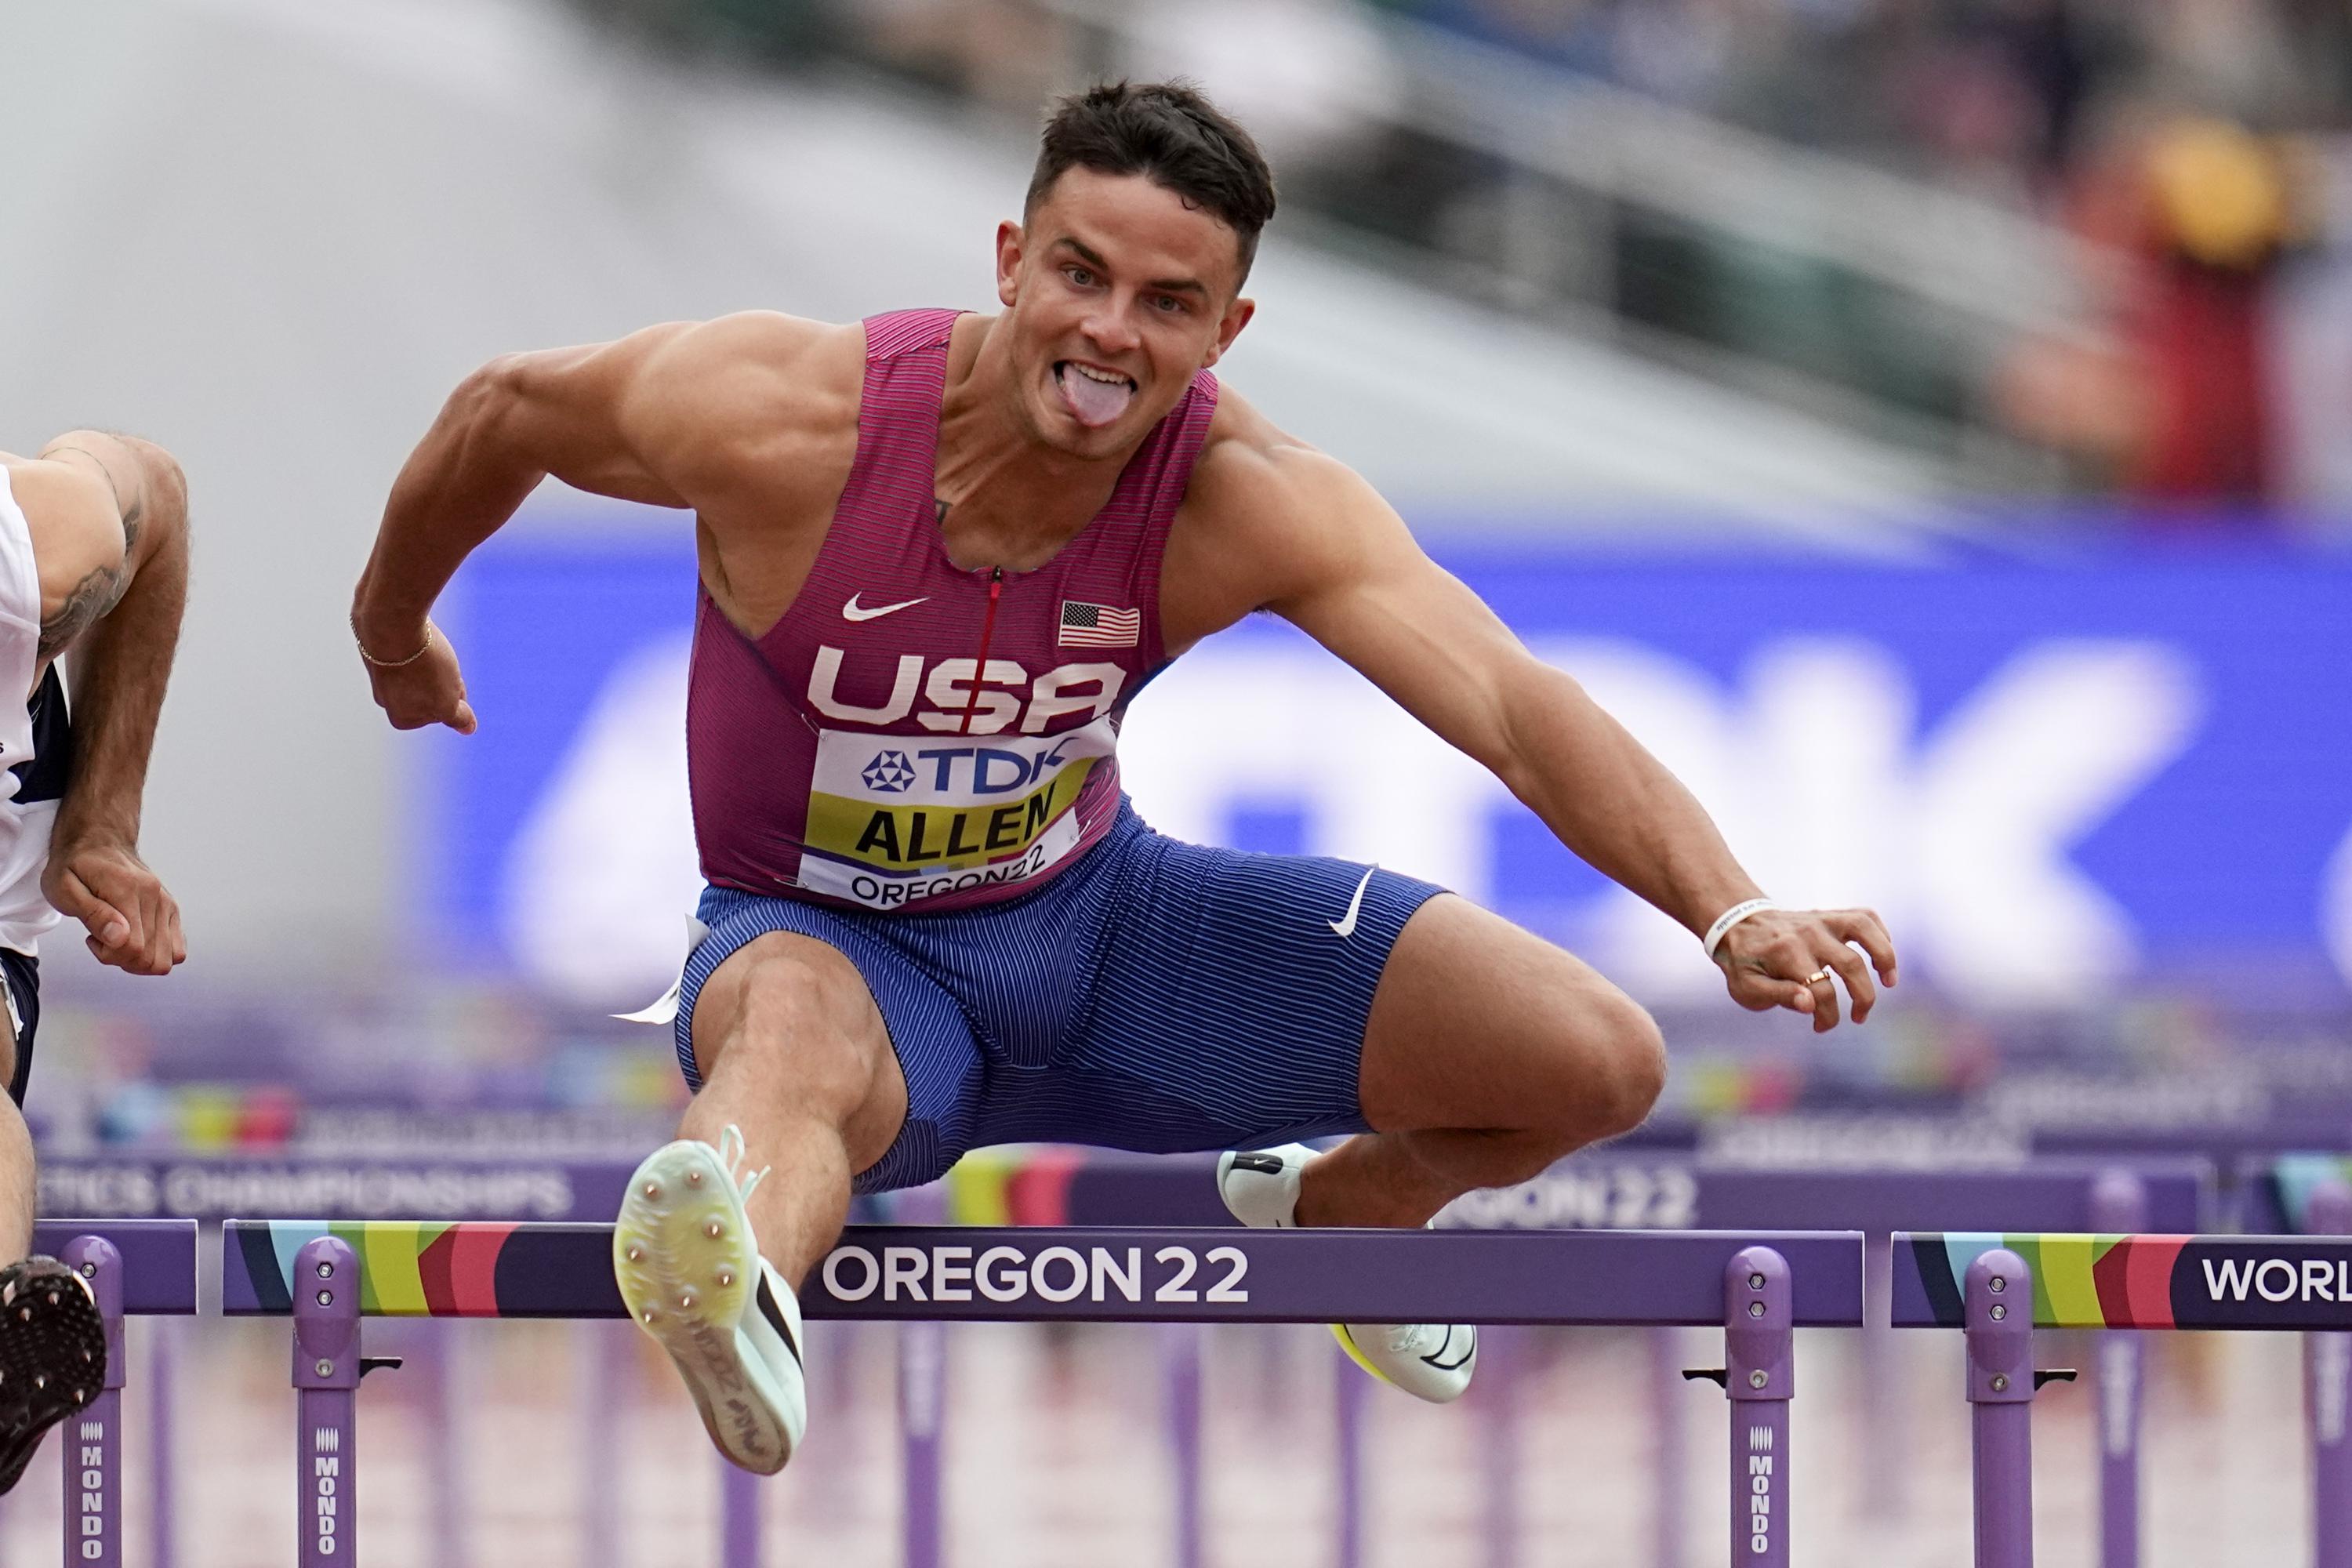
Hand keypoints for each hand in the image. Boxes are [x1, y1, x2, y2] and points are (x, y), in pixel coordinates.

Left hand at [42, 837, 185, 974]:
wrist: (99, 842)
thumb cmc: (75, 866)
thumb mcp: (64, 888)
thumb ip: (93, 913)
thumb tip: (119, 938)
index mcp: (128, 891)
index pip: (132, 947)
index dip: (108, 955)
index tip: (92, 939)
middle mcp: (155, 898)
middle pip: (151, 958)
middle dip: (122, 960)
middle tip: (103, 939)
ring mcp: (167, 904)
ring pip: (167, 958)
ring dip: (138, 960)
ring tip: (118, 940)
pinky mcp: (172, 909)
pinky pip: (178, 950)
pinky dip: (156, 955)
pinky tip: (136, 939)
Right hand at [357, 617, 476, 733]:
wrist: (391, 623)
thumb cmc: (422, 668)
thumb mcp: (447, 702)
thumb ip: (457, 718)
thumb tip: (468, 729)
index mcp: (402, 719)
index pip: (443, 711)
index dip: (453, 695)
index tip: (447, 683)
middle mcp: (385, 699)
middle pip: (430, 691)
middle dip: (442, 679)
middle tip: (438, 664)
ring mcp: (380, 672)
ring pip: (421, 669)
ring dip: (432, 659)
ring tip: (427, 647)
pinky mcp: (380, 648)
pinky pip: (408, 647)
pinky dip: (418, 641)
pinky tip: (415, 633)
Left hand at [1714, 907, 1896, 1032]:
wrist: (1736, 925)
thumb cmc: (1744, 963)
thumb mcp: (1746, 987)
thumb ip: (1777, 996)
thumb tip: (1809, 1004)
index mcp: (1786, 953)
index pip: (1821, 990)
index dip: (1828, 1016)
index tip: (1821, 1027)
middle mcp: (1808, 933)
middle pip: (1851, 964)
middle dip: (1863, 998)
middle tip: (1859, 1018)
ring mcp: (1821, 920)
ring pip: (1865, 929)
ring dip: (1885, 957)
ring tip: (1890, 983)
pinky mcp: (1829, 916)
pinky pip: (1864, 917)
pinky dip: (1881, 935)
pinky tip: (1882, 958)